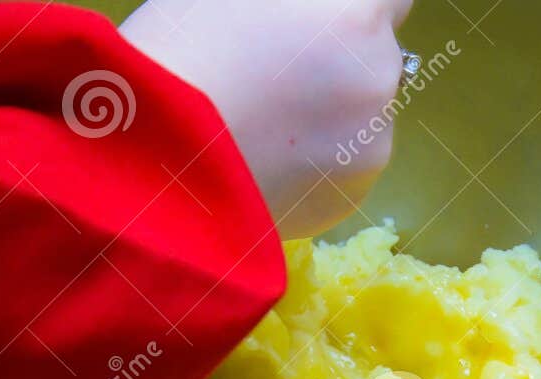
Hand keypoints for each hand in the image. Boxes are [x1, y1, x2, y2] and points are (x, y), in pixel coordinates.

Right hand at [122, 0, 413, 238]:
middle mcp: (380, 75)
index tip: (315, 26)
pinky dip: (316, 166)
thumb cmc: (178, 52)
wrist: (151, 160)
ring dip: (330, 116)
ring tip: (263, 129)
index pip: (389, 0)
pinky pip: (343, 169)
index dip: (348, 13)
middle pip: (375, 58)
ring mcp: (371, 143)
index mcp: (356, 14)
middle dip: (339, 63)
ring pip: (362, 117)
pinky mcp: (350, 197)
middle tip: (272, 79)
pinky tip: (266, 163)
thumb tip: (307, 13)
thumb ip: (295, 3)